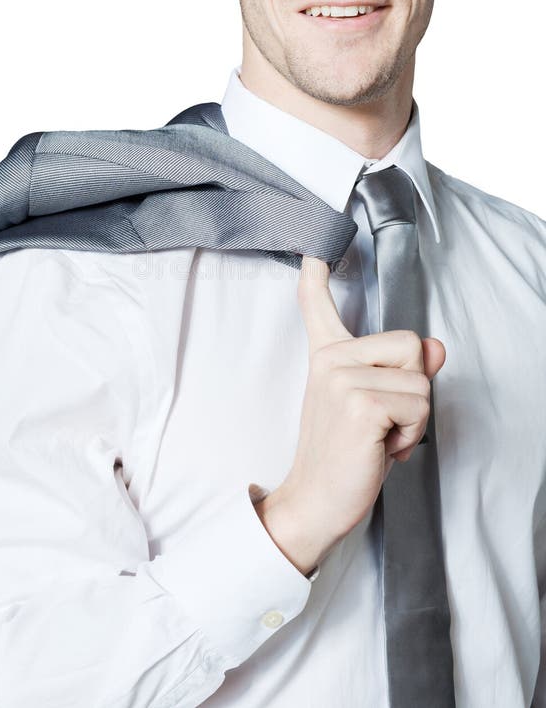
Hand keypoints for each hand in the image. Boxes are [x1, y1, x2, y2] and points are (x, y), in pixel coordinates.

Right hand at [255, 256, 445, 574]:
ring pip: (421, 380)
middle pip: (413, 345)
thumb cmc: (345, 456)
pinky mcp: (359, 402)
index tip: (314, 251)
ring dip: (415, 418)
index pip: (317, 305)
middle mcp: (330, 359)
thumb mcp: (377, 407)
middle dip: (415, 388)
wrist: (316, 500)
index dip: (317, 276)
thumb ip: (405, 371)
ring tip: (381, 436)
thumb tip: (436, 347)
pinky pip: (418, 404)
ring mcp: (342, 377)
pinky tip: (382, 447)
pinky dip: (411, 434)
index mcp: (327, 356)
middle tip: (383, 421)